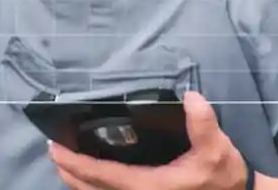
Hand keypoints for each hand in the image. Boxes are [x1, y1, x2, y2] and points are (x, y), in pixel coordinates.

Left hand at [48, 91, 247, 189]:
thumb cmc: (222, 176)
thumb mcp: (217, 148)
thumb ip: (203, 124)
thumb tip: (191, 97)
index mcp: (147, 187)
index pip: (100, 176)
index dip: (75, 163)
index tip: (56, 148)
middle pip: (91, 189)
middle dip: (69, 171)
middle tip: (54, 150)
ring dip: (79, 181)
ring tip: (66, 162)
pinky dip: (95, 187)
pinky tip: (93, 176)